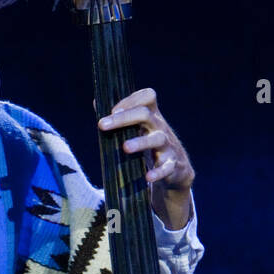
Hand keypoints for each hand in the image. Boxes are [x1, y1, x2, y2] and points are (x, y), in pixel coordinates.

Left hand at [97, 87, 193, 230]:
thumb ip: (119, 118)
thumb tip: (96, 102)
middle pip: (145, 114)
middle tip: (101, 125)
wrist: (177, 169)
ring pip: (158, 139)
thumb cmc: (150, 145)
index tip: (111, 110)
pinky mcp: (173, 164)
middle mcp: (160, 127)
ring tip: (125, 148)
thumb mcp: (138, 129)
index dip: (130, 100)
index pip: (147, 97)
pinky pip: (167, 167)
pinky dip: (158, 172)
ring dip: (141, 142)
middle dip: (123, 118)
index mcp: (151, 116)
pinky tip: (148, 177)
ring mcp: (168, 145)